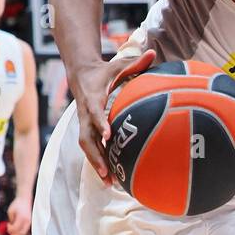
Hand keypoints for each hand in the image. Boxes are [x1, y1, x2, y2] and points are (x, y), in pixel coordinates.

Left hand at [6, 195, 31, 234]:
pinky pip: (24, 230)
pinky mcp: (29, 222)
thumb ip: (10, 220)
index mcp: (21, 217)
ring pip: (23, 232)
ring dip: (17, 233)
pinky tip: (15, 227)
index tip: (7, 224)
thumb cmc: (16, 205)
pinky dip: (19, 230)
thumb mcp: (10, 211)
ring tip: (12, 228)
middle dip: (14, 233)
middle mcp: (27, 220)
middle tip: (8, 230)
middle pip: (21, 232)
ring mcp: (29, 222)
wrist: (24, 200)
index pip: (15, 227)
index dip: (10, 228)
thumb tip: (10, 228)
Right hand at [73, 48, 154, 180]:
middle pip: (86, 138)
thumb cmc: (104, 71)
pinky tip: (110, 178)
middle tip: (106, 171)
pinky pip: (90, 148)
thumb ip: (136, 62)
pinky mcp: (86, 129)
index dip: (99, 124)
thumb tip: (153, 52)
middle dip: (95, 155)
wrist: (80, 74)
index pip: (94, 112)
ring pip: (86, 147)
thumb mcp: (118, 65)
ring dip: (96, 164)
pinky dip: (98, 162)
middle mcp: (85, 114)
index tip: (108, 136)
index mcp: (93, 98)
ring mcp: (84, 123)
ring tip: (109, 182)